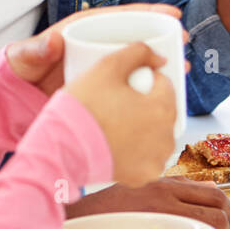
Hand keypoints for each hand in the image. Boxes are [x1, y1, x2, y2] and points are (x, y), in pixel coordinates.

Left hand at [4, 2, 183, 95]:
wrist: (17, 99)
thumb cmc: (21, 71)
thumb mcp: (24, 59)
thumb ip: (34, 50)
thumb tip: (52, 41)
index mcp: (82, 29)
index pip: (119, 17)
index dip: (147, 13)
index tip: (170, 14)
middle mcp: (96, 44)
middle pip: (135, 36)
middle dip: (162, 36)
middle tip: (184, 40)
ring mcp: (102, 66)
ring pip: (137, 59)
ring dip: (160, 61)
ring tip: (183, 68)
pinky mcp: (105, 86)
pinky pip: (130, 82)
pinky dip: (148, 85)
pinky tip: (165, 94)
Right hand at [62, 42, 176, 186]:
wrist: (62, 148)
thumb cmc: (83, 107)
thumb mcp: (107, 65)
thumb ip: (138, 51)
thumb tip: (159, 58)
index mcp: (163, 107)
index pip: (164, 83)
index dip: (144, 80)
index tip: (124, 85)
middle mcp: (167, 136)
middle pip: (162, 110)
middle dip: (145, 104)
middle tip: (116, 103)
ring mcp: (156, 159)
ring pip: (156, 134)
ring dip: (144, 127)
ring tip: (115, 124)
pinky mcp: (143, 177)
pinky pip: (146, 157)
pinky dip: (136, 151)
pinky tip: (117, 144)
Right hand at [67, 177, 229, 228]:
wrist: (76, 220)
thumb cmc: (106, 209)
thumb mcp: (141, 185)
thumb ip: (174, 187)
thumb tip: (209, 188)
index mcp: (163, 182)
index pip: (212, 191)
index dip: (227, 208)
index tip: (227, 222)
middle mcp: (165, 193)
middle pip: (218, 204)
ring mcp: (159, 213)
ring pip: (211, 222)